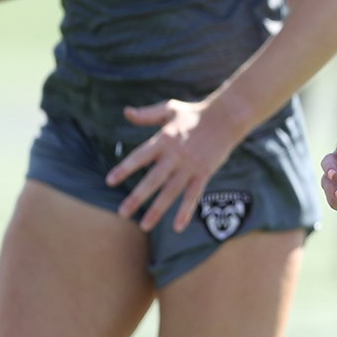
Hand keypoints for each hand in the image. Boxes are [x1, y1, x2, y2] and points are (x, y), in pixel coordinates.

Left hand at [105, 100, 242, 232]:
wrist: (226, 117)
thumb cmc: (195, 113)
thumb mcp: (169, 109)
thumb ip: (147, 114)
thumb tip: (126, 112)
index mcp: (163, 139)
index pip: (139, 157)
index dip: (125, 169)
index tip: (110, 181)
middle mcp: (175, 155)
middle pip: (153, 180)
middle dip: (137, 197)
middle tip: (122, 213)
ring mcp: (190, 166)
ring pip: (171, 192)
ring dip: (157, 210)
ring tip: (144, 226)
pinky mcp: (204, 173)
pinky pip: (194, 195)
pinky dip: (186, 211)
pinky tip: (177, 227)